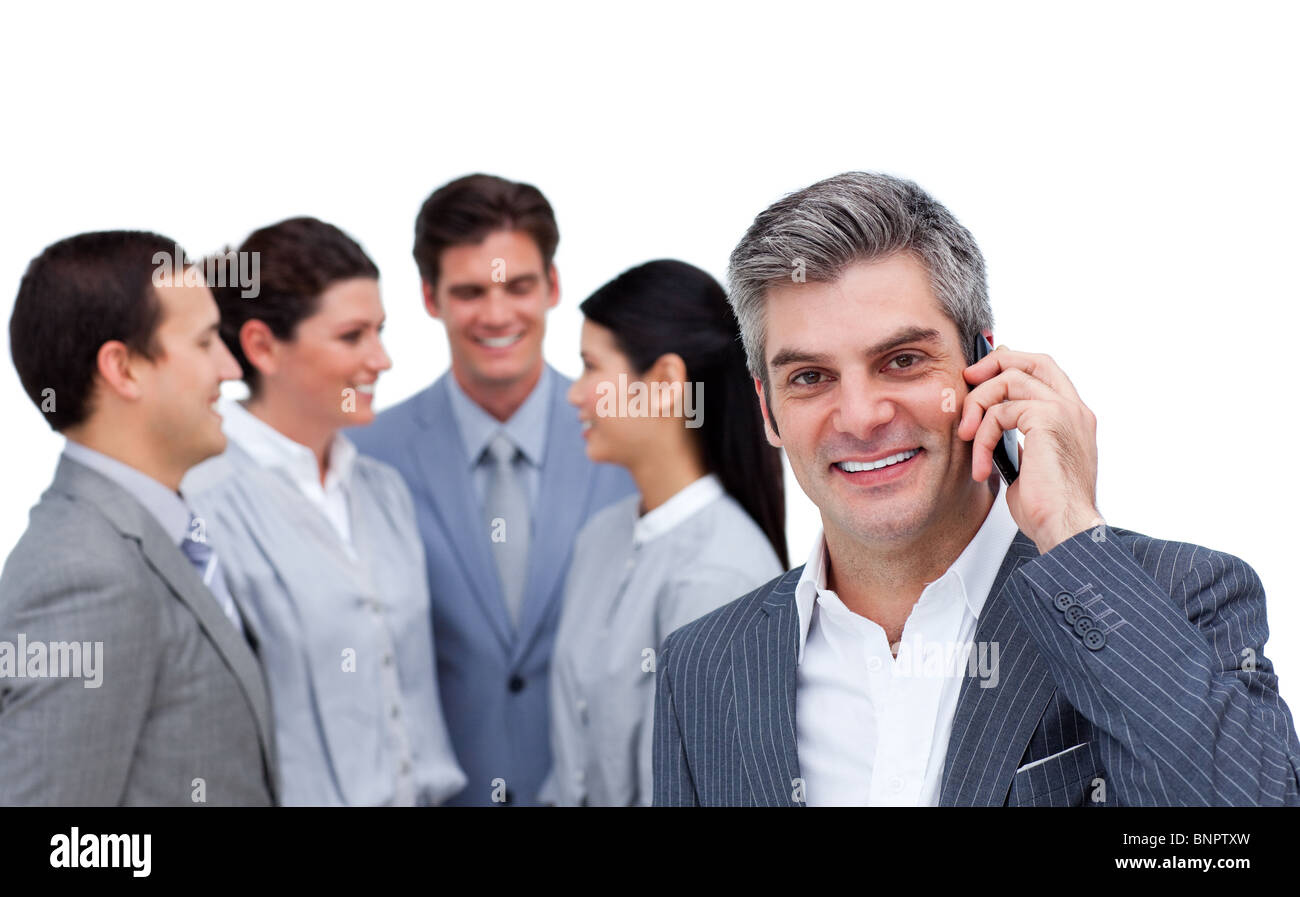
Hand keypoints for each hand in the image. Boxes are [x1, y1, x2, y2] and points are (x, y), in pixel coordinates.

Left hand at [958, 345, 1101, 553]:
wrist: (1064, 528)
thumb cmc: (1047, 508)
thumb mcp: (1030, 465)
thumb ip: (1021, 439)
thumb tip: (995, 427)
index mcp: (1072, 418)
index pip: (1044, 371)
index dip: (1012, 364)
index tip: (981, 377)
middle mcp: (1074, 409)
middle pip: (1031, 361)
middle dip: (993, 364)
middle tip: (966, 381)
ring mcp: (1064, 411)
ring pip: (1009, 381)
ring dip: (978, 406)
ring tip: (966, 437)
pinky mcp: (1048, 419)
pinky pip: (1001, 411)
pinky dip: (982, 436)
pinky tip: (981, 465)